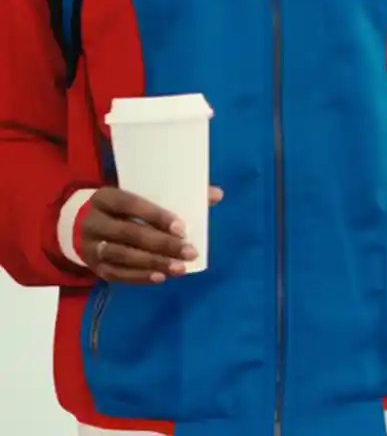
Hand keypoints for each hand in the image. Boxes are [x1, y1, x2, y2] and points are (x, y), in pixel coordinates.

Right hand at [79, 186, 222, 283]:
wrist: (84, 225)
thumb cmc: (125, 208)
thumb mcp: (141, 195)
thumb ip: (178, 195)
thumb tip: (217, 194)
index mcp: (105, 197)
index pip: (129, 204)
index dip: (156, 216)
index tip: (182, 228)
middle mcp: (93, 221)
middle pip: (128, 234)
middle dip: (162, 244)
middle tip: (189, 252)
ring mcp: (90, 246)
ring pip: (122, 256)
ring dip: (154, 263)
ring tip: (180, 268)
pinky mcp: (94, 267)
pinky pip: (117, 274)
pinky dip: (140, 277)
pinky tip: (162, 277)